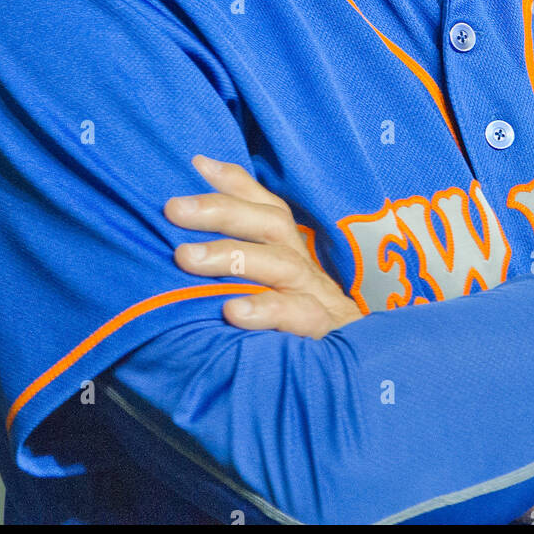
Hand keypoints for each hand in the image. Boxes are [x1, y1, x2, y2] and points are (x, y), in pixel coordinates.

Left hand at [164, 156, 362, 338]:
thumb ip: (235, 265)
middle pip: (270, 224)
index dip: (235, 182)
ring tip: (186, 257)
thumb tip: (183, 235)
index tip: (196, 163)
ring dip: (232, 256)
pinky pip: (297, 314)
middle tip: (174, 208)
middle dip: (221, 210)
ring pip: (280, 263)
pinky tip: (232, 310)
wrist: (358, 370)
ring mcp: (314, 295)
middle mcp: (301, 265)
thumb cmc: (297, 323)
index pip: (265, 206)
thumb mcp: (267, 288)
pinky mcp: (322, 330)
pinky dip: (265, 309)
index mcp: (288, 250)